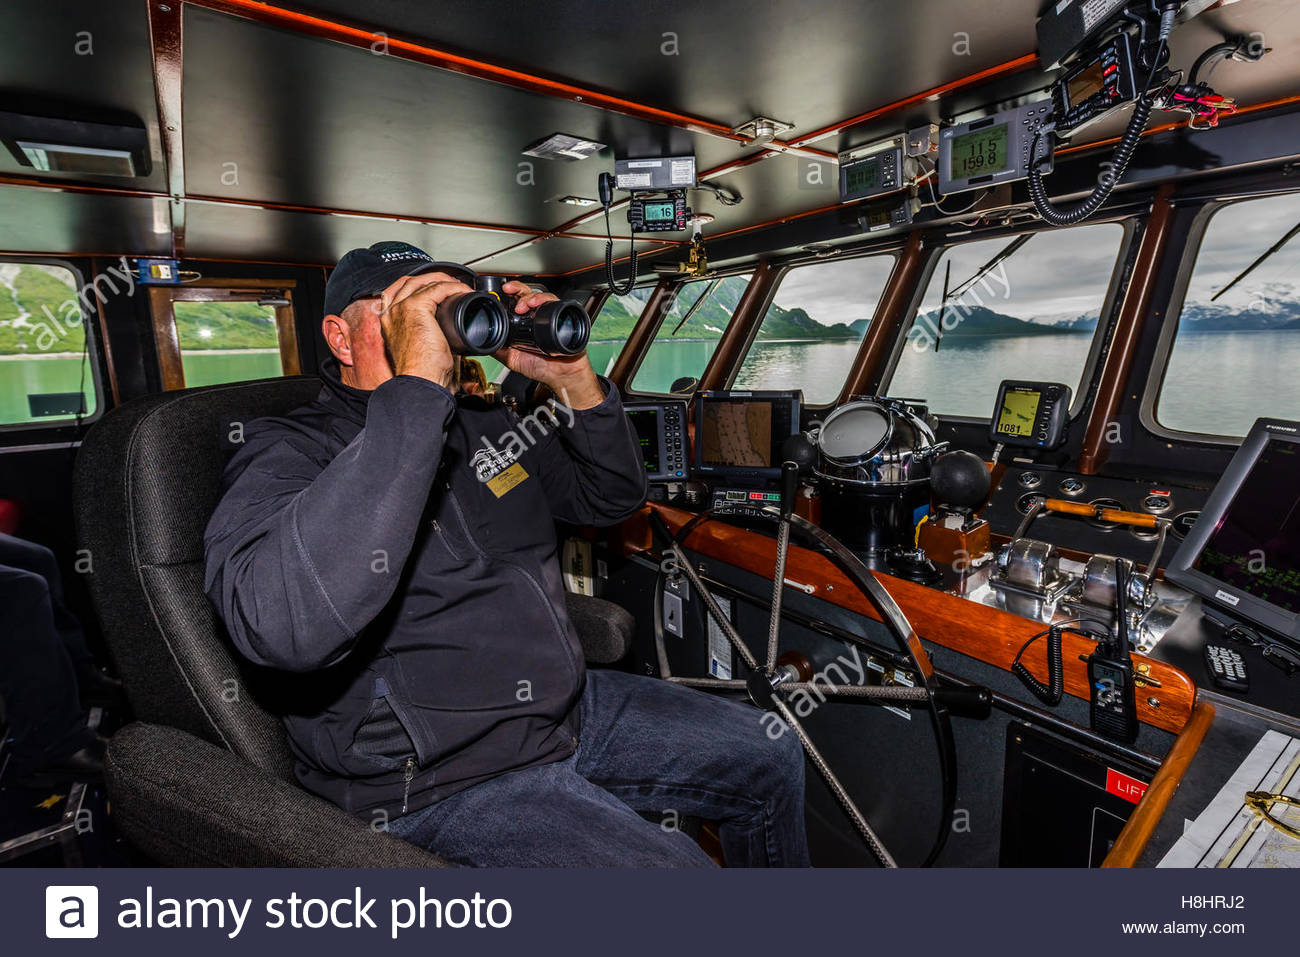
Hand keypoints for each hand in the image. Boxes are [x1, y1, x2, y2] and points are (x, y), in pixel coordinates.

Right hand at [378, 273, 472, 387]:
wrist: (421, 383)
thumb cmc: (424, 375)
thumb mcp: (423, 350)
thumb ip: (429, 336)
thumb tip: (449, 332)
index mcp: (389, 323)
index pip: (399, 292)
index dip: (420, 286)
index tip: (438, 288)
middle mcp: (390, 313)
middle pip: (409, 282)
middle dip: (432, 279)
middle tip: (452, 284)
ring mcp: (400, 308)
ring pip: (422, 281)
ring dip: (444, 280)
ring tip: (459, 285)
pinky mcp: (415, 307)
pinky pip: (437, 288)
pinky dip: (453, 288)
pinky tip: (463, 291)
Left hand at [494, 281, 604, 409]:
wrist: (562, 376)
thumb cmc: (541, 368)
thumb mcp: (512, 359)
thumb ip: (498, 349)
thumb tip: (482, 341)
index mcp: (524, 323)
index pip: (515, 302)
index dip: (508, 295)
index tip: (500, 293)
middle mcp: (537, 317)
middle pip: (526, 293)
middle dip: (517, 289)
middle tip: (509, 290)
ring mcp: (550, 316)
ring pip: (539, 295)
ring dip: (529, 296)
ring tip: (524, 304)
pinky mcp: (562, 317)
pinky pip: (555, 302)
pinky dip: (546, 300)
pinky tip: (538, 304)